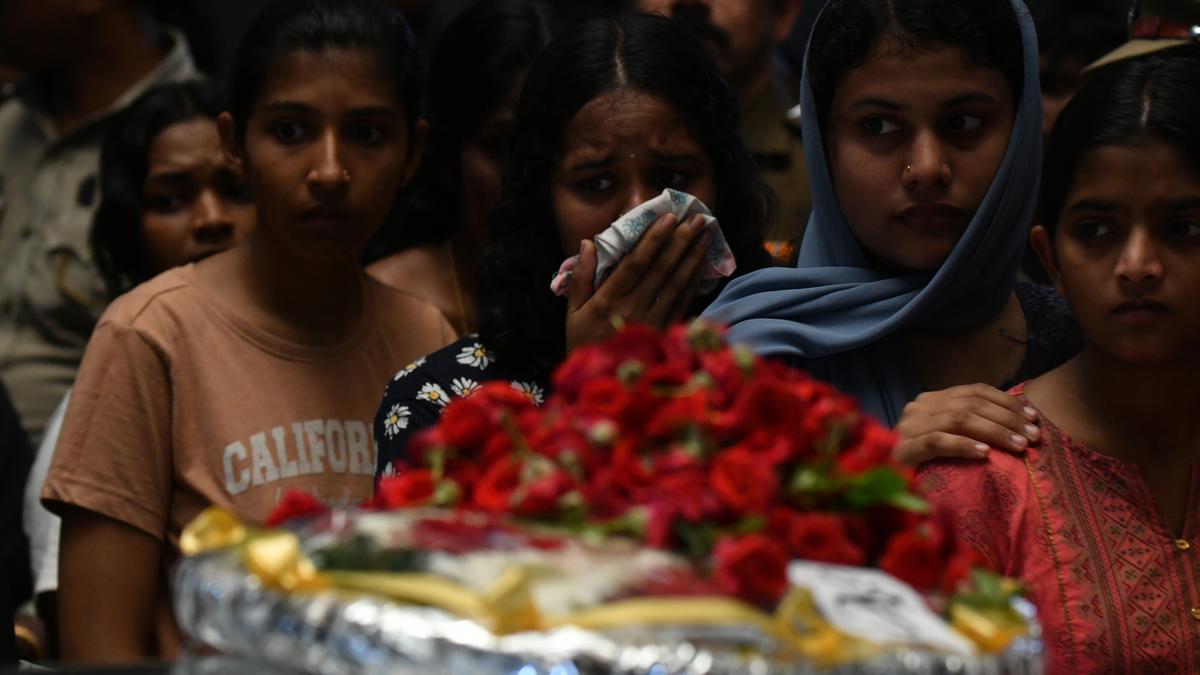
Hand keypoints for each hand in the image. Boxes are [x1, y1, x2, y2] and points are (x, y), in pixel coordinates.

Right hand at [565, 212, 709, 350]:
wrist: (601, 384)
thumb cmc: (583, 344)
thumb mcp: (572, 313)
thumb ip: (580, 278)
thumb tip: (588, 243)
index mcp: (608, 301)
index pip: (635, 264)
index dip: (653, 240)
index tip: (668, 218)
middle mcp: (633, 310)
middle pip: (662, 270)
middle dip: (681, 241)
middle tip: (697, 218)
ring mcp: (653, 323)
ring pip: (677, 284)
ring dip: (693, 257)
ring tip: (706, 234)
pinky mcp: (666, 333)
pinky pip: (684, 303)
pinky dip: (694, 282)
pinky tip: (702, 265)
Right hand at [894, 383, 1040, 465]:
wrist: (885, 486)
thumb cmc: (924, 465)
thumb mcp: (948, 437)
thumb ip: (971, 424)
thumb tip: (1018, 420)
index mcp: (930, 401)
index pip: (974, 391)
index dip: (1007, 402)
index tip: (1034, 417)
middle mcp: (918, 408)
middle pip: (970, 404)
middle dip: (1007, 418)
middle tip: (1034, 436)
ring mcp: (908, 428)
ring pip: (958, 419)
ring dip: (994, 431)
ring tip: (1019, 445)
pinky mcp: (903, 450)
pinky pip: (937, 442)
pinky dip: (963, 445)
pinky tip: (984, 453)